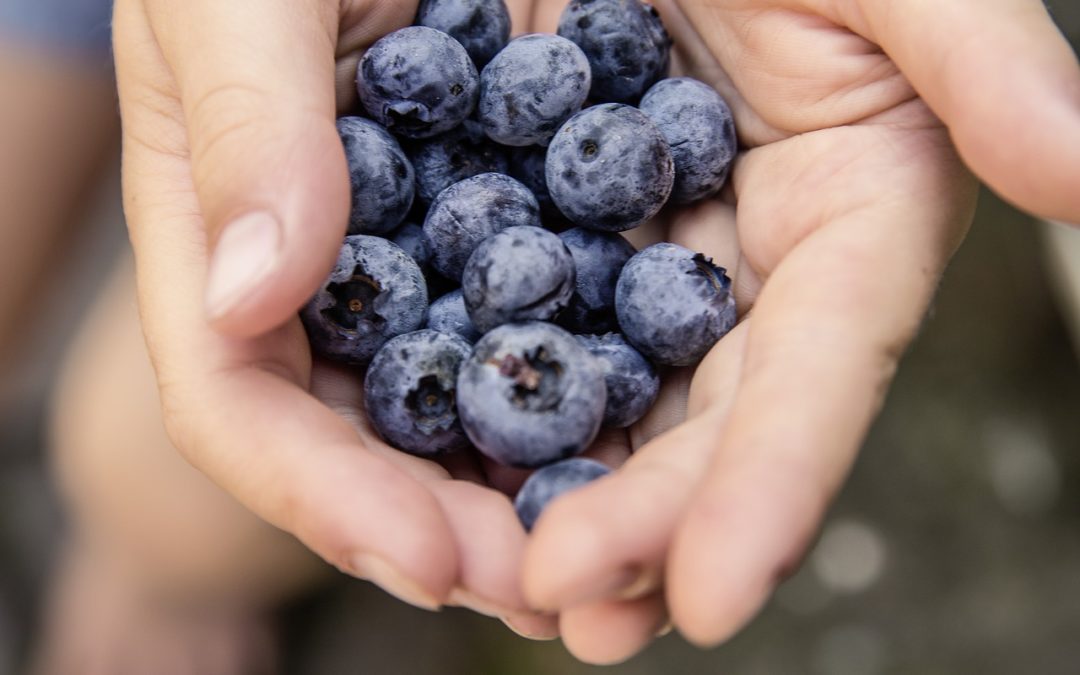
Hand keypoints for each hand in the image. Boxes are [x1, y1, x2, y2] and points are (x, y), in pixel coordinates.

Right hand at [112, 0, 558, 634]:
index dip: (326, 494)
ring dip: (542, 490)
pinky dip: (613, 390)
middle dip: (451, 525)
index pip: (244, 397)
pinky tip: (673, 442)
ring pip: (478, 398)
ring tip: (618, 561)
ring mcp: (441, 248)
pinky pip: (578, 318)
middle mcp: (338, 260)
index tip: (431, 560)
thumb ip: (245, 124)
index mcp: (236, 219)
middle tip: (543, 590)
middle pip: (374, 435)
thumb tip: (248, 299)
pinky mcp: (544, 213)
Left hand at [518, 0, 1079, 662]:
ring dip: (556, 493)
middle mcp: (749, 261)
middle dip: (645, 520)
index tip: (710, 598)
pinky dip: (482, 399)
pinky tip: (433, 464)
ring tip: (502, 583)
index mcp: (850, 212)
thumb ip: (984, 59)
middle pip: (705, 417)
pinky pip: (513, 326)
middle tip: (571, 612)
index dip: (771, 482)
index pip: (819, 369)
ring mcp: (645, 252)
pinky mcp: (551, 229)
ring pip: (606, 397)